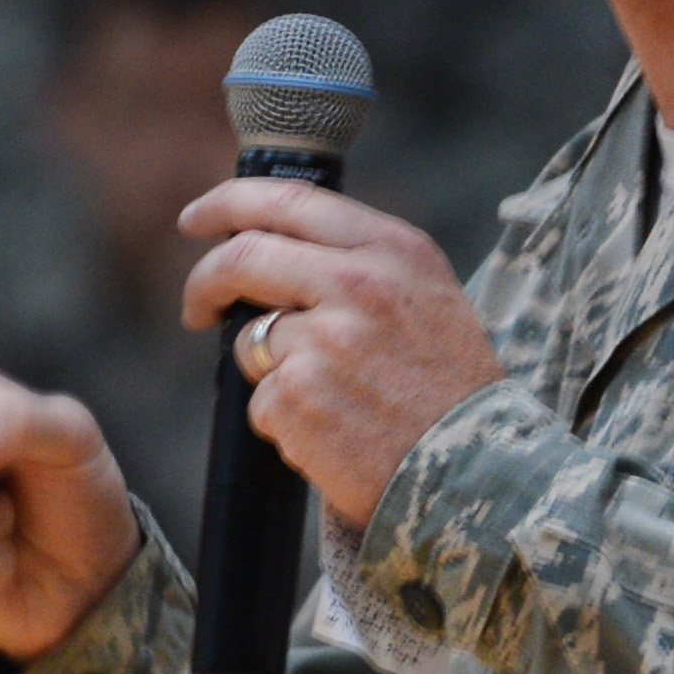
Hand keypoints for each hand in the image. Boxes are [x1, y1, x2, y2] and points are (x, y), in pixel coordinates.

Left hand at [178, 176, 504, 538]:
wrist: (476, 472)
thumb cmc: (450, 390)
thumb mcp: (428, 295)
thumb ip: (360, 260)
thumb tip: (274, 246)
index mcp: (392, 250)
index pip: (287, 201)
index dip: (227, 204)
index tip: (197, 219)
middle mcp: (357, 284)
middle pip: (243, 257)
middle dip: (205, 282)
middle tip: (198, 309)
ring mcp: (323, 341)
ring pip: (252, 340)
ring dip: (272, 370)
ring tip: (334, 401)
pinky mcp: (296, 397)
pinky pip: (262, 401)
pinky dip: (285, 421)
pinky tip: (335, 434)